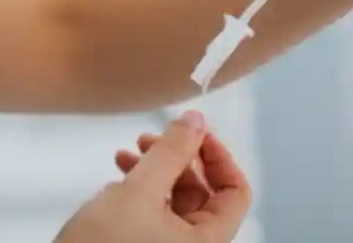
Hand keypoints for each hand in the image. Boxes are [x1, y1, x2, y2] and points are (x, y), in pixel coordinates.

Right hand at [55, 111, 251, 242]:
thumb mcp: (139, 191)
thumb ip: (170, 152)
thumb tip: (196, 121)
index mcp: (207, 242)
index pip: (235, 193)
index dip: (217, 156)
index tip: (192, 131)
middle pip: (202, 194)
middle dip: (176, 160)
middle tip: (148, 138)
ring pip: (174, 202)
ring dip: (153, 172)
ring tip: (124, 155)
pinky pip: (153, 214)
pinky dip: (139, 191)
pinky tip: (116, 181)